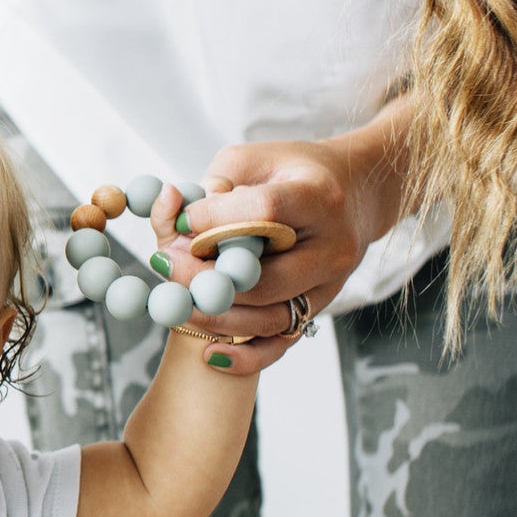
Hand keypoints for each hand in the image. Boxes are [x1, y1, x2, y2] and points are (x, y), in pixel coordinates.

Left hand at [143, 135, 398, 371]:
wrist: (353, 193)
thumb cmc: (291, 172)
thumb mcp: (252, 159)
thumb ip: (214, 182)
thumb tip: (173, 206)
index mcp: (319, 197)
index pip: (265, 212)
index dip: (215, 219)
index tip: (181, 220)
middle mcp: (331, 247)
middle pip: (266, 278)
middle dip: (204, 277)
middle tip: (163, 264)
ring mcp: (329, 284)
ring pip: (269, 316)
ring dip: (214, 316)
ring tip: (175, 299)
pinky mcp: (319, 308)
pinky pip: (283, 344)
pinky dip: (246, 357)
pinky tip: (210, 355)